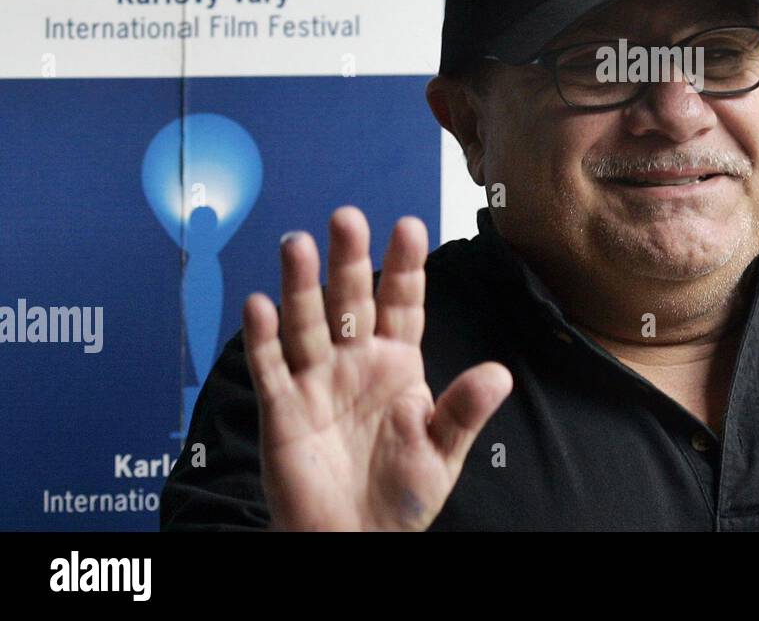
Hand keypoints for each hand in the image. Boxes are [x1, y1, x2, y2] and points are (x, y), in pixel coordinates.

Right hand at [241, 206, 511, 530]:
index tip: (410, 225)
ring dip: (300, 286)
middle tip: (347, 217)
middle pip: (350, 302)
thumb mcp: (442, 452)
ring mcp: (316, 382)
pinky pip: (271, 369)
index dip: (405, 266)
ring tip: (297, 245)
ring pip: (306, 324)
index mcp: (398, 364)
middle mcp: (355, 362)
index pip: (402, 304)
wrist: (356, 541)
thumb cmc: (402, 496)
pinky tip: (259, 305)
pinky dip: (263, 339)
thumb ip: (465, 411)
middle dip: (348, 260)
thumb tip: (500, 374)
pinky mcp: (283, 411)